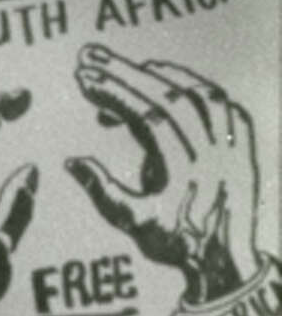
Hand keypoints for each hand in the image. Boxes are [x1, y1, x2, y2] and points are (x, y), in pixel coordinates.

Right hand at [68, 46, 259, 299]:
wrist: (230, 259)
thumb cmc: (179, 241)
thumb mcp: (136, 224)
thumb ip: (104, 191)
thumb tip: (72, 161)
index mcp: (186, 172)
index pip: (149, 118)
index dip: (115, 94)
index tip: (83, 77)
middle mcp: (213, 154)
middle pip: (169, 99)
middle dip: (126, 73)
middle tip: (90, 56)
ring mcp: (232, 146)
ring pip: (198, 94)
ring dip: (158, 74)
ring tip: (124, 67)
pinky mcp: (244, 143)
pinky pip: (222, 103)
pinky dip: (192, 83)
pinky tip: (168, 78)